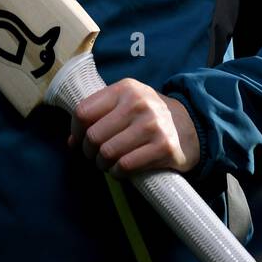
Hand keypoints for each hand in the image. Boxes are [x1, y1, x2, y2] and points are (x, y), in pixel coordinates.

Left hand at [67, 78, 200, 177]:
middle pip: (94, 135)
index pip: (84, 111)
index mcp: (125, 89)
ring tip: (107, 164)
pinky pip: (126, 166)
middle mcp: (138, 103)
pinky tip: (121, 170)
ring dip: (102, 164)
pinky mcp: (163, 148)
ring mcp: (152, 125)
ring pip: (108, 152)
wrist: (190, 126)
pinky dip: (118, 173)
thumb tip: (71, 141)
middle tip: (94, 156)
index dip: (75, 131)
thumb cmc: (149, 116)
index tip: (79, 141)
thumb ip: (99, 115)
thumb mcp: (127, 103)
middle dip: (89, 152)